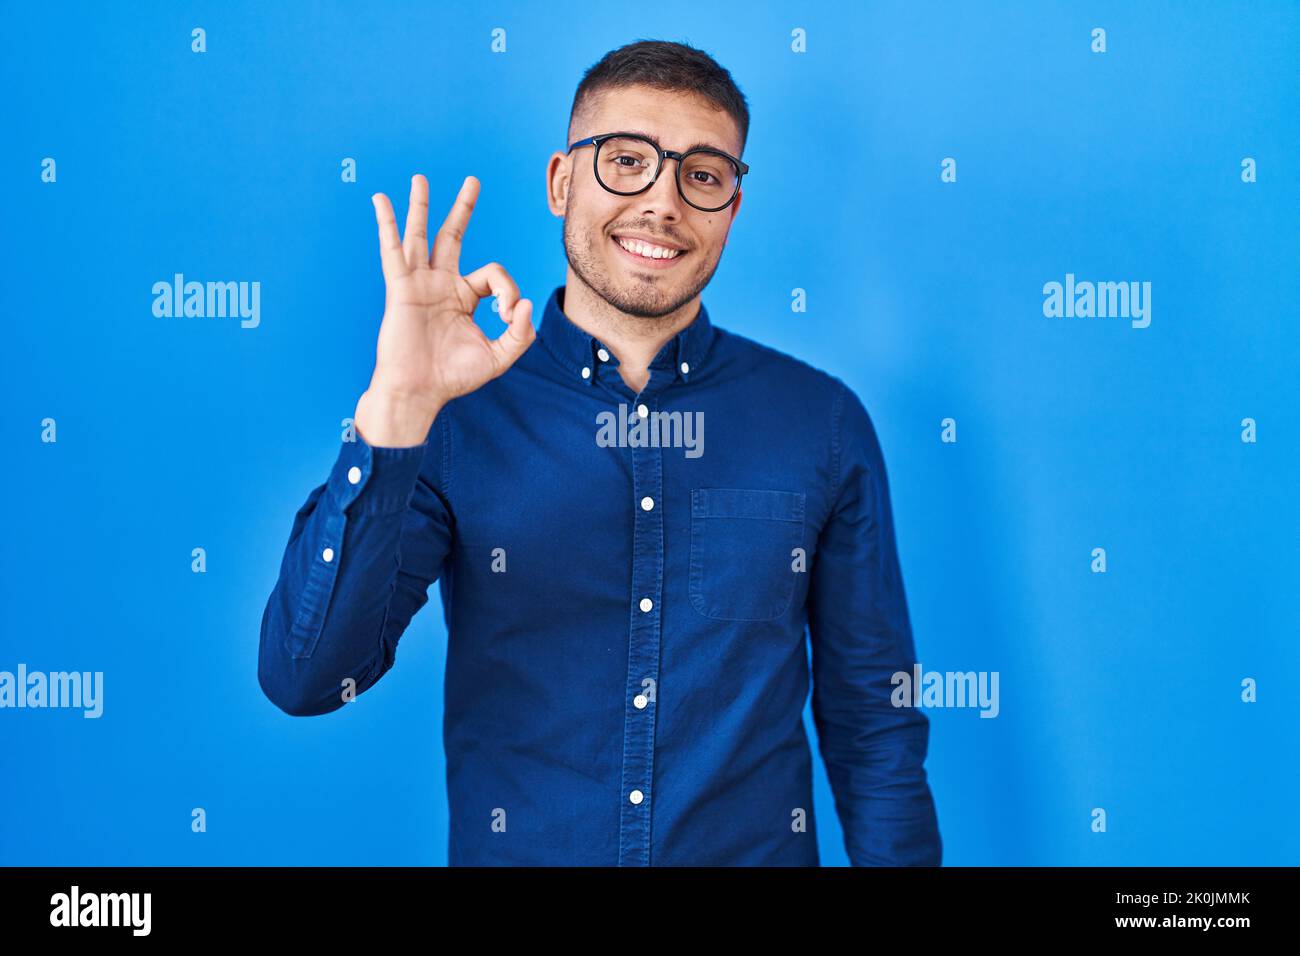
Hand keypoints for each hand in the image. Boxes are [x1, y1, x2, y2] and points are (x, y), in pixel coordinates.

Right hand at [363, 174, 534, 422]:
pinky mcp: (401, 288)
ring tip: (420, 178)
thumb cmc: (453, 378)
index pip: (493, 275)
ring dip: (422, 206)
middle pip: (454, 237)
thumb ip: (520, 334)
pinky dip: (386, 225)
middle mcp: (441, 285)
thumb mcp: (498, 357)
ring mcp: (420, 284)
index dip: (507, 289)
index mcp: (464, 298)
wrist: (419, 391)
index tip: (507, 313)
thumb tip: (525, 303)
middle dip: (463, 209)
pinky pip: (392, 251)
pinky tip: (380, 201)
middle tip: (473, 180)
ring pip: (422, 236)